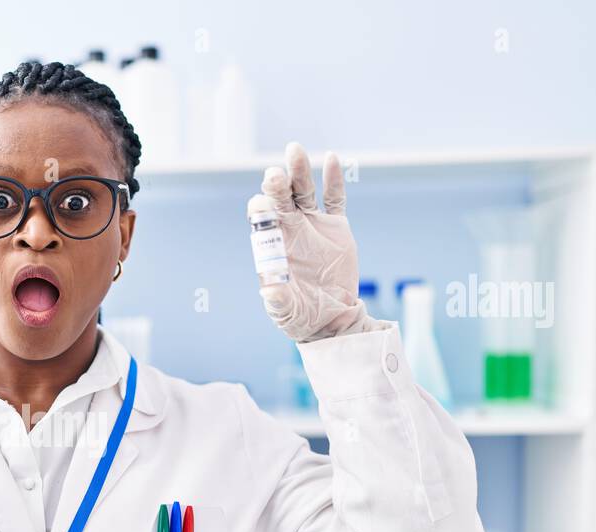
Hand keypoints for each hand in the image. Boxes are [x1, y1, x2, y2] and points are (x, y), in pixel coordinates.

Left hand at [254, 143, 377, 341]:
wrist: (332, 318)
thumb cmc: (302, 317)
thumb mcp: (288, 313)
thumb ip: (278, 301)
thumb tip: (268, 290)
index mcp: (272, 246)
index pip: (261, 219)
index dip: (260, 209)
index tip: (261, 204)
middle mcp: (289, 229)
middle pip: (279, 199)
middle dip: (276, 185)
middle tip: (274, 174)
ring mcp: (312, 225)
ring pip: (303, 191)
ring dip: (299, 171)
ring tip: (295, 150)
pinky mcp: (335, 227)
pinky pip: (335, 199)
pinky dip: (333, 180)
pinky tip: (332, 160)